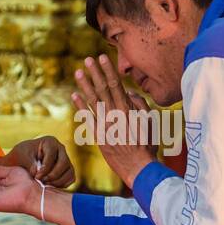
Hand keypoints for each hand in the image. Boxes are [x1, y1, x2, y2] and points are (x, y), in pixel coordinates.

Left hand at [6, 136, 75, 186]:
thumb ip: (29, 163)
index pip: (52, 154)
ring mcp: (66, 160)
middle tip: (42, 182)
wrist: (24, 161)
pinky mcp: (68, 170)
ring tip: (45, 185)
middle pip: (64, 163)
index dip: (45, 167)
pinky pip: (71, 178)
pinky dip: (63, 185)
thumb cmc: (22, 155)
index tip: (37, 177)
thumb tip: (36, 172)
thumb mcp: (22, 156)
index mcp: (50, 142)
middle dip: (53, 175)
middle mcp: (61, 150)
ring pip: (69, 171)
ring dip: (58, 181)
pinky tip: (50, 187)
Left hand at [72, 54, 156, 187]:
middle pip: (103, 89)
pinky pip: (87, 119)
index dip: (108, 70)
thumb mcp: (149, 121)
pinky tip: (74, 95)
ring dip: (85, 85)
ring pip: (93, 101)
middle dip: (95, 73)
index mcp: (129, 110)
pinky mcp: (99, 137)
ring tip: (78, 72)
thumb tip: (127, 91)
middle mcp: (115, 115)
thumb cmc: (147, 144)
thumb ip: (140, 104)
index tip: (102, 57)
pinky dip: (80, 107)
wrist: (139, 167)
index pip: (116, 85)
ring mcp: (105, 126)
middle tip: (87, 59)